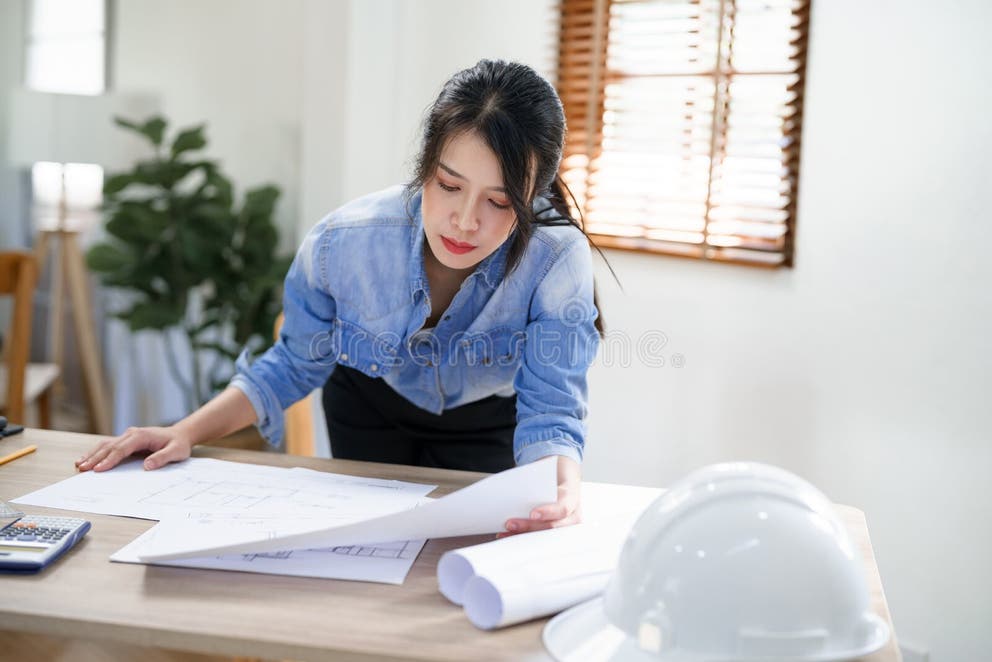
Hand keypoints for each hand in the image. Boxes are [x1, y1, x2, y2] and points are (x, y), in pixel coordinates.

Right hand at [75, 426, 192, 471]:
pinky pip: (108, 445)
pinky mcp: (125, 440)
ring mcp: (127, 436)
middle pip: (110, 446)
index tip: (98, 469)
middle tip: (83, 469)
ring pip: (105, 444)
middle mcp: (132, 433)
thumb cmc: (178, 444)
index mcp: (142, 436)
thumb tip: (146, 466)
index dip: (110, 459)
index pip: (122, 448)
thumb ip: (162, 458)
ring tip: (79, 465)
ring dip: (92, 454)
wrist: (180, 435)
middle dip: (95, 458)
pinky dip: (96, 452)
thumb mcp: (176, 452)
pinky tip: (86, 459)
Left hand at [501, 455, 580, 535]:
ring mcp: (564, 527)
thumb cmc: (554, 477)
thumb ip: (537, 482)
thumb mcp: (550, 474)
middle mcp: (572, 517)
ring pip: (543, 536)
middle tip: (509, 523)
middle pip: (550, 526)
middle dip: (528, 526)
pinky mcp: (553, 533)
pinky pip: (537, 538)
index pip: (563, 508)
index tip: (532, 514)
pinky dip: (521, 536)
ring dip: (521, 534)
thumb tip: (514, 492)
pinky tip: (506, 534)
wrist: (564, 481)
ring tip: (504, 532)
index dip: (548, 512)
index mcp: (572, 498)